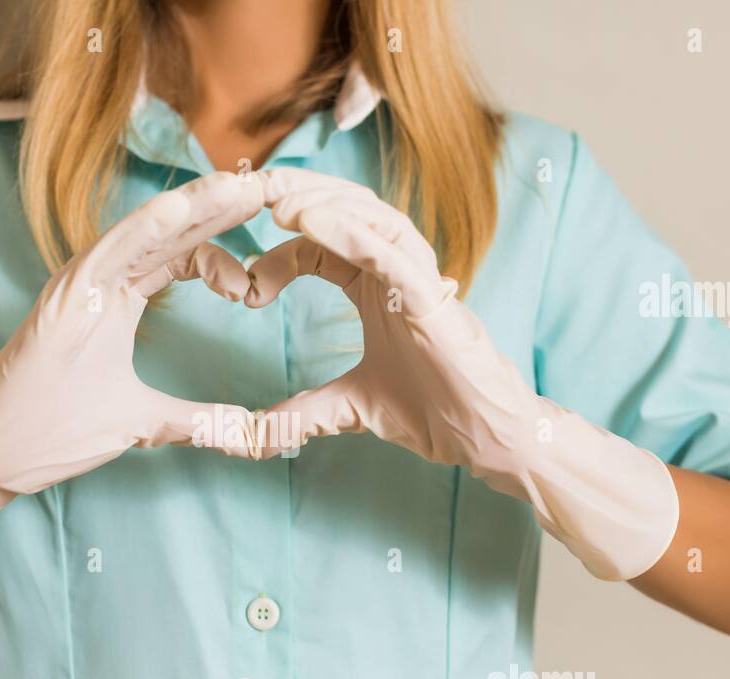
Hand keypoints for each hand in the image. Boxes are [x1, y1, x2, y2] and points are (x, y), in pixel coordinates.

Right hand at [0, 171, 264, 493]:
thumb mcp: (146, 421)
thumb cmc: (59, 431)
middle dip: (217, 208)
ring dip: (191, 205)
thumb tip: (246, 432)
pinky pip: (106, 253)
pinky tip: (178, 206)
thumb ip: (198, 420)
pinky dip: (143, 228)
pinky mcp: (59, 298)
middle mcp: (99, 281)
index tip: (258, 275)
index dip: (221, 246)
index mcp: (117, 298)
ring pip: (143, 231)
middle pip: (168, 232)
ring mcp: (77, 285)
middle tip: (262, 187)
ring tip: (235, 186)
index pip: (179, 255)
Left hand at [245, 168, 677, 580]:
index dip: (281, 252)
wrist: (485, 437)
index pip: (322, 247)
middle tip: (247, 189)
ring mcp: (417, 281)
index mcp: (377, 288)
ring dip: (320, 202)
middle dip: (296, 194)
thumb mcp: (350, 407)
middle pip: (343, 212)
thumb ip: (305, 411)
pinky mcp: (431, 300)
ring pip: (368, 218)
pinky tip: (310, 220)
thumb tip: (259, 433)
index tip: (245, 283)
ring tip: (275, 198)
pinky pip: (388, 253)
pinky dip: (349, 232)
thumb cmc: (435, 411)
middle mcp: (396, 272)